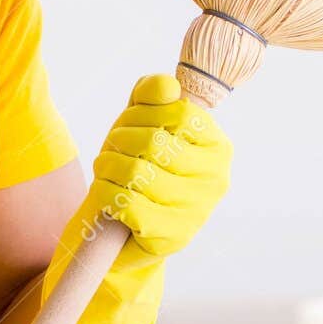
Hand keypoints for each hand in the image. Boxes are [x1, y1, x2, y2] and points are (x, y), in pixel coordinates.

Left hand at [82, 72, 232, 257]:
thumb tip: (168, 85)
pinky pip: (128, 203)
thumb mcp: (143, 120)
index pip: (181, 112)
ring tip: (106, 168)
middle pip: (155, 141)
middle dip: (121, 138)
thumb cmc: (138, 163)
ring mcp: (197, 211)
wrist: (124, 225)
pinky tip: (108, 192)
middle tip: (113, 147)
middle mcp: (216, 179)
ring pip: (138, 172)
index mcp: (217, 146)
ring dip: (108, 166)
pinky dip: (106, 193)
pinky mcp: (172, 238)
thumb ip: (152, 94)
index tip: (130, 122)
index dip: (143, 112)